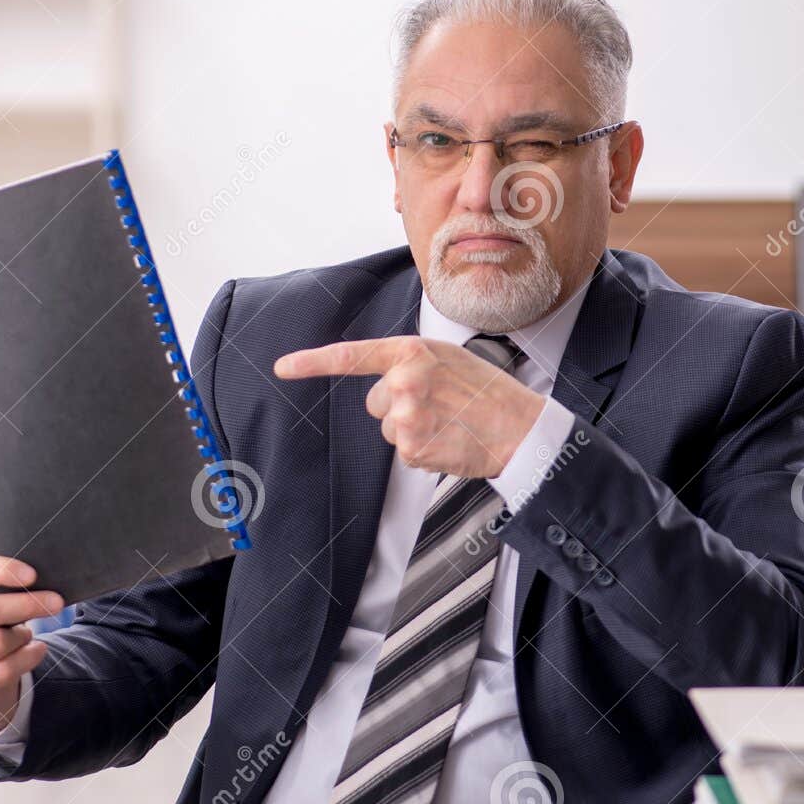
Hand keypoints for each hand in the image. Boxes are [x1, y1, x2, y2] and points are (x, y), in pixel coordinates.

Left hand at [274, 336, 544, 476]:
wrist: (520, 428)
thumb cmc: (489, 392)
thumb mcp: (449, 358)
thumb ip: (412, 363)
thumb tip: (387, 379)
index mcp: (411, 352)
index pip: (351, 356)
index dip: (312, 362)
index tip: (283, 367)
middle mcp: (403, 381)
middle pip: (375, 402)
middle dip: (400, 406)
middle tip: (439, 406)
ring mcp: (406, 415)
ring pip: (390, 429)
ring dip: (414, 430)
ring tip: (449, 423)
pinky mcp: (412, 447)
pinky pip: (404, 452)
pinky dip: (424, 450)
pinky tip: (449, 440)